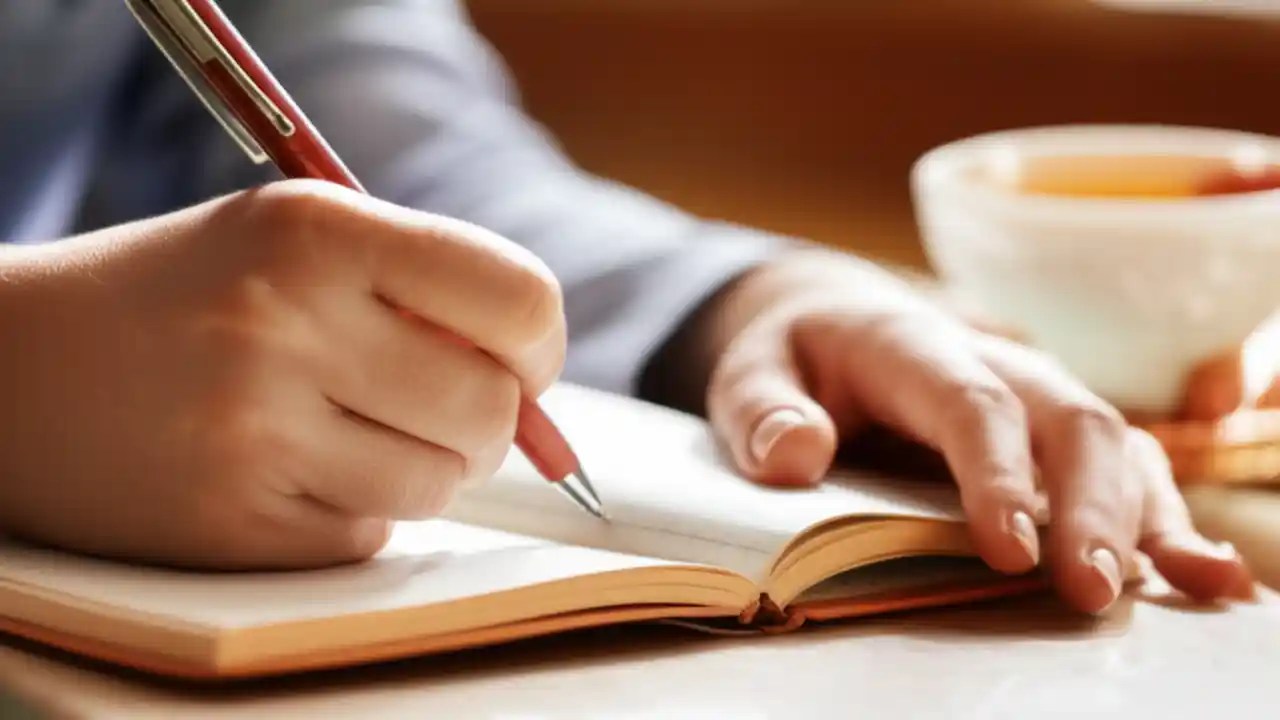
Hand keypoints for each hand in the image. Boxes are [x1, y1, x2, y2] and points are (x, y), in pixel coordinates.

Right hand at [0, 180, 564, 568]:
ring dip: (422, 466)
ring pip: (442, 484)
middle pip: (492, 408)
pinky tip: (289, 468)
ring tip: (346, 428)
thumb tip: (544, 399)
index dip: (538, 342)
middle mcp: (287, 326)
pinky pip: (372, 535)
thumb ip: (425, 291)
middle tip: (435, 400)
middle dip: (487, 416)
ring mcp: (257, 434)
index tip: (520, 359)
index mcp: (318, 231)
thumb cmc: (188, 294)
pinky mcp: (235, 525)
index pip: (517, 298)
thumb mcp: (296, 238)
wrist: (18, 370)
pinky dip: (357, 509)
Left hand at [692, 250, 1253, 611]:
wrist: (838, 321)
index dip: (995, 473)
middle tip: (1088, 589)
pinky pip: (1120, 467)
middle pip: (1064, 419)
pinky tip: (1198, 571)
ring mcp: (1032, 394)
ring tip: (1185, 584)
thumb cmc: (796, 358)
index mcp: (911, 345)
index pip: (969, 403)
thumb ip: (761, 410)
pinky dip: (1160, 517)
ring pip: (1110, 441)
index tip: (1008, 548)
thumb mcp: (751, 373)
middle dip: (1088, 504)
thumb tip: (796, 454)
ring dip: (1144, 514)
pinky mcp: (1051, 432)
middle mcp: (992, 362)